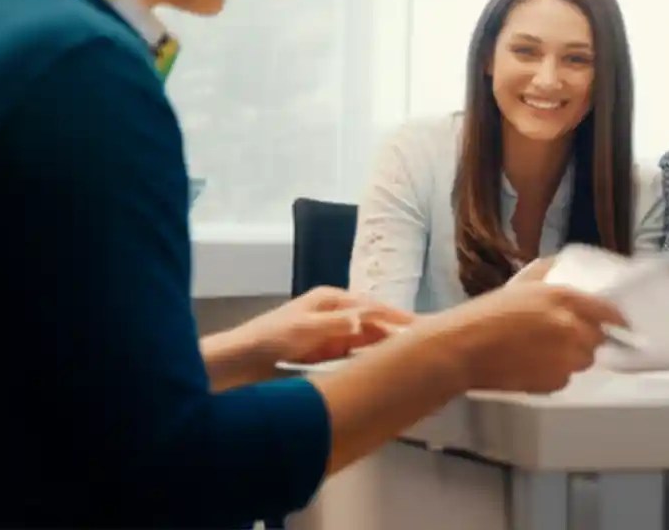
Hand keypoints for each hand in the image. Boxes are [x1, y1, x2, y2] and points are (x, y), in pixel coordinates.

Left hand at [240, 286, 415, 365]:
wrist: (240, 362)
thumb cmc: (269, 339)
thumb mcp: (303, 329)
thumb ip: (336, 325)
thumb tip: (366, 320)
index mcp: (333, 300)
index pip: (373, 307)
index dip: (398, 317)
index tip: (423, 328)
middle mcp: (337, 313)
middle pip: (376, 321)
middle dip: (399, 331)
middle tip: (428, 343)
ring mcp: (334, 334)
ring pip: (370, 339)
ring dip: (389, 346)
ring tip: (416, 356)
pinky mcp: (329, 353)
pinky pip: (358, 354)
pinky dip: (374, 359)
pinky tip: (388, 367)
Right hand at [414, 279, 625, 393]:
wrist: (461, 350)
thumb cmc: (485, 314)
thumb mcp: (520, 285)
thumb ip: (547, 272)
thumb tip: (563, 264)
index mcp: (563, 298)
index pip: (609, 311)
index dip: (617, 318)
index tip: (620, 322)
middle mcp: (570, 328)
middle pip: (598, 338)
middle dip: (587, 336)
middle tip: (566, 334)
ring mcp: (564, 358)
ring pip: (584, 360)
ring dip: (573, 355)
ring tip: (547, 350)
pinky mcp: (554, 382)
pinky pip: (567, 377)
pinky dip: (557, 372)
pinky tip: (534, 364)